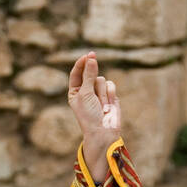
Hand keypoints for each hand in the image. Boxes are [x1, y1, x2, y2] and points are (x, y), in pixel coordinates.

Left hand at [67, 51, 122, 180]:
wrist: (103, 131)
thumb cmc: (89, 115)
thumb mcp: (85, 93)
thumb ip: (89, 75)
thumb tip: (91, 58)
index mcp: (75, 91)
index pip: (76, 73)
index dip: (82, 63)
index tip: (88, 55)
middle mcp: (86, 91)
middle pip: (91, 73)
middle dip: (92, 75)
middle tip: (93, 72)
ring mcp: (99, 93)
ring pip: (101, 79)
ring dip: (101, 92)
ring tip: (100, 105)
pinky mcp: (110, 95)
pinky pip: (111, 85)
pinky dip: (110, 94)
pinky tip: (108, 106)